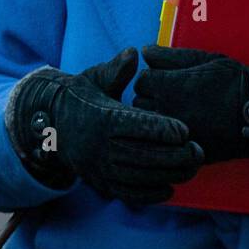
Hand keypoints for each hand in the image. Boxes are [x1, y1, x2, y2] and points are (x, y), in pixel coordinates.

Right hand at [5, 47, 204, 204]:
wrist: (50, 126)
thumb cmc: (80, 96)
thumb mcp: (94, 78)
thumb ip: (116, 69)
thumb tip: (133, 53)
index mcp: (101, 117)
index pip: (135, 126)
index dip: (161, 130)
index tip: (185, 131)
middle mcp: (98, 146)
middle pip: (141, 156)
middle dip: (173, 156)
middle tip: (198, 152)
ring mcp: (98, 168)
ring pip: (137, 177)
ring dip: (167, 175)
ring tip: (192, 169)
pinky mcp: (99, 183)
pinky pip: (126, 194)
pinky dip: (149, 194)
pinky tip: (169, 189)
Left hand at [132, 45, 248, 166]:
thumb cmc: (233, 80)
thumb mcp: (203, 59)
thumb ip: (170, 55)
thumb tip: (145, 51)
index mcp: (168, 86)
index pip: (142, 80)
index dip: (153, 77)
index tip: (166, 78)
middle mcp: (165, 110)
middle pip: (139, 103)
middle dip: (151, 97)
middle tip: (170, 96)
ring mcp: (173, 133)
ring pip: (148, 125)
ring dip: (156, 118)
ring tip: (174, 113)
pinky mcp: (182, 149)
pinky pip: (162, 143)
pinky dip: (166, 137)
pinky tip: (179, 130)